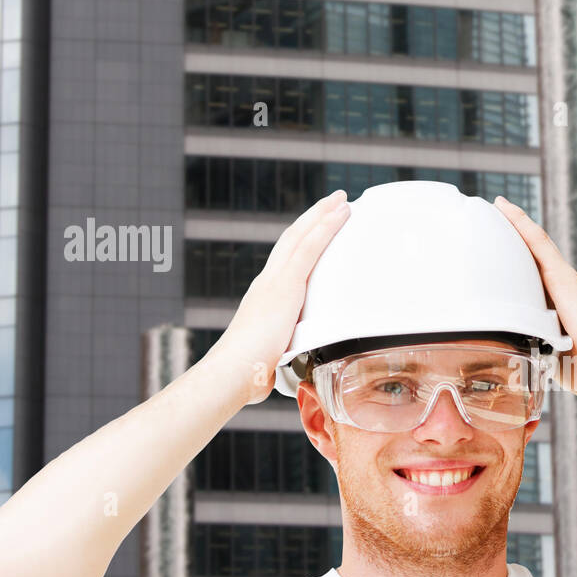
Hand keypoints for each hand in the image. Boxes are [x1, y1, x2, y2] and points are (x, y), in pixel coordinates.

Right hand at [204, 190, 350, 405]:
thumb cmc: (248, 374)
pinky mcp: (285, 285)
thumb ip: (281, 360)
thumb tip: (279, 377)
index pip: (286, 261)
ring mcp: (275, 281)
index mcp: (265, 297)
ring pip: (302, 236)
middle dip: (314, 218)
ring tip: (343, 199)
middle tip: (335, 202)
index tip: (316, 228)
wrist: (233, 372)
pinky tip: (341, 212)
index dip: (302, 241)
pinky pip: (310, 247)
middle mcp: (268, 282)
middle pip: (293, 240)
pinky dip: (327, 226)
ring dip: (323, 214)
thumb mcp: (272, 360)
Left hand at [492, 195, 576, 399]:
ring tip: (491, 205)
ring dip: (512, 223)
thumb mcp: (545, 358)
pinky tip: (504, 208)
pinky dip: (520, 223)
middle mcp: (554, 287)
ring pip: (530, 243)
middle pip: (526, 255)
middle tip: (484, 218)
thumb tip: (509, 368)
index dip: (509, 262)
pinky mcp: (561, 274)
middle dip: (507, 236)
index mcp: (549, 306)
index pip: (525, 278)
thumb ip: (529, 353)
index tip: (490, 250)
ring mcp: (558, 278)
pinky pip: (537, 242)